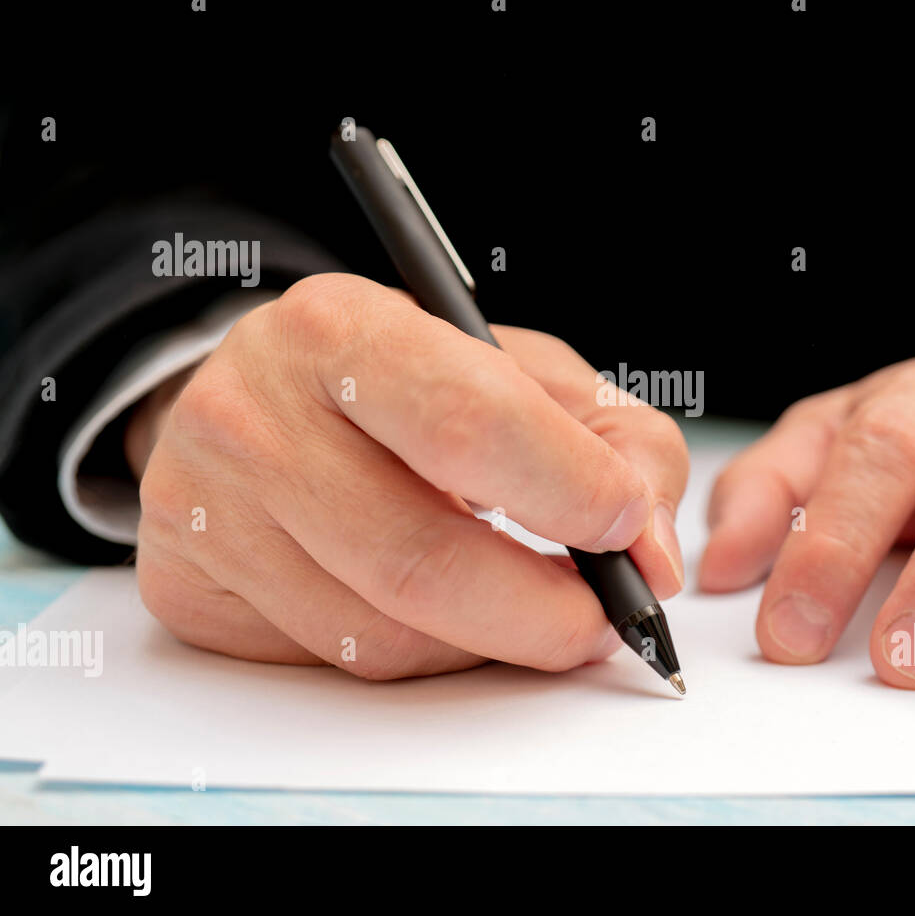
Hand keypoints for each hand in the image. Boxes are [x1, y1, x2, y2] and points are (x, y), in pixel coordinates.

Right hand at [129, 273, 687, 678]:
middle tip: (603, 621)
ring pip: (381, 633)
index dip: (571, 492)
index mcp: (342, 329)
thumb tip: (653, 555)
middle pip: (420, 560)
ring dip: (484, 642)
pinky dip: (418, 654)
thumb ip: (618, 442)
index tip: (630, 531)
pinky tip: (439, 609)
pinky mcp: (187, 587)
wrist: (263, 399)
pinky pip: (333, 661)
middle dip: (544, 613)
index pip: (470, 423)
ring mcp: (205, 508)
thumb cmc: (411, 383)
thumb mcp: (523, 373)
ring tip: (523, 604)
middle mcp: (252, 414)